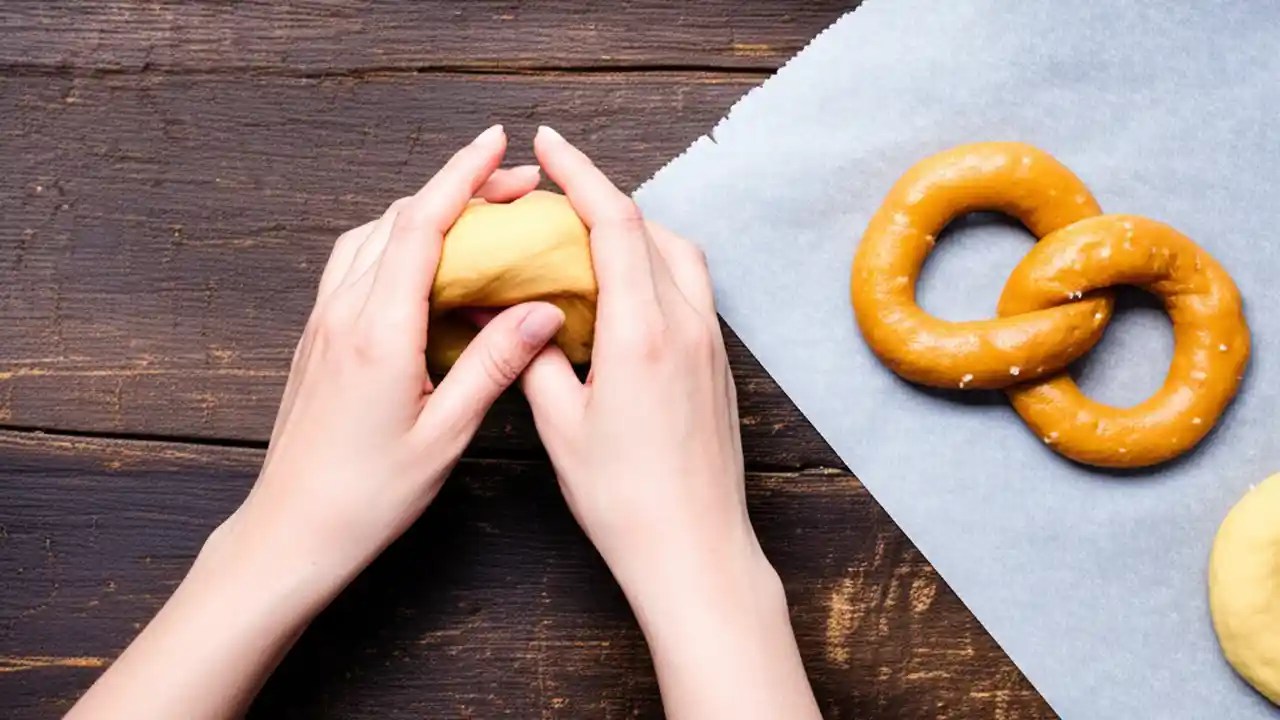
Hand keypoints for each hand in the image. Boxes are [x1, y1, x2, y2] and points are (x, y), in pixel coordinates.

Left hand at [68, 125, 566, 719]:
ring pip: (372, 237)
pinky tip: (426, 263)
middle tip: (513, 186)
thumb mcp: (444, 434)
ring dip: (423, 213)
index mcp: (378, 331)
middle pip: (397, 220)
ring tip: (476, 216)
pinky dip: (396, 243)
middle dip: (455, 189)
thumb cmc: (367, 495)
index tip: (497, 143)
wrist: (292, 532)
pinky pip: (355, 266)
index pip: (420, 226)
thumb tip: (543, 310)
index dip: (461, 176)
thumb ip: (493, 363)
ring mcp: (323, 322)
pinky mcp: (318, 338)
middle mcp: (343, 313)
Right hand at [521, 126, 820, 718]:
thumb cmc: (625, 499)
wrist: (696, 550)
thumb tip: (510, 315)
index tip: (549, 143)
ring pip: (679, 254)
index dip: (580, 172)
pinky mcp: (718, 364)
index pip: (615, 222)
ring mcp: (710, 343)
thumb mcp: (561, 426)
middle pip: (651, 227)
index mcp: (642, 331)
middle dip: (604, 196)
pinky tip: (623, 293)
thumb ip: (533, 359)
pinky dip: (656, 268)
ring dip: (636, 231)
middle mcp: (687, 324)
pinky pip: (691, 289)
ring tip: (589, 239)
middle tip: (556, 197)